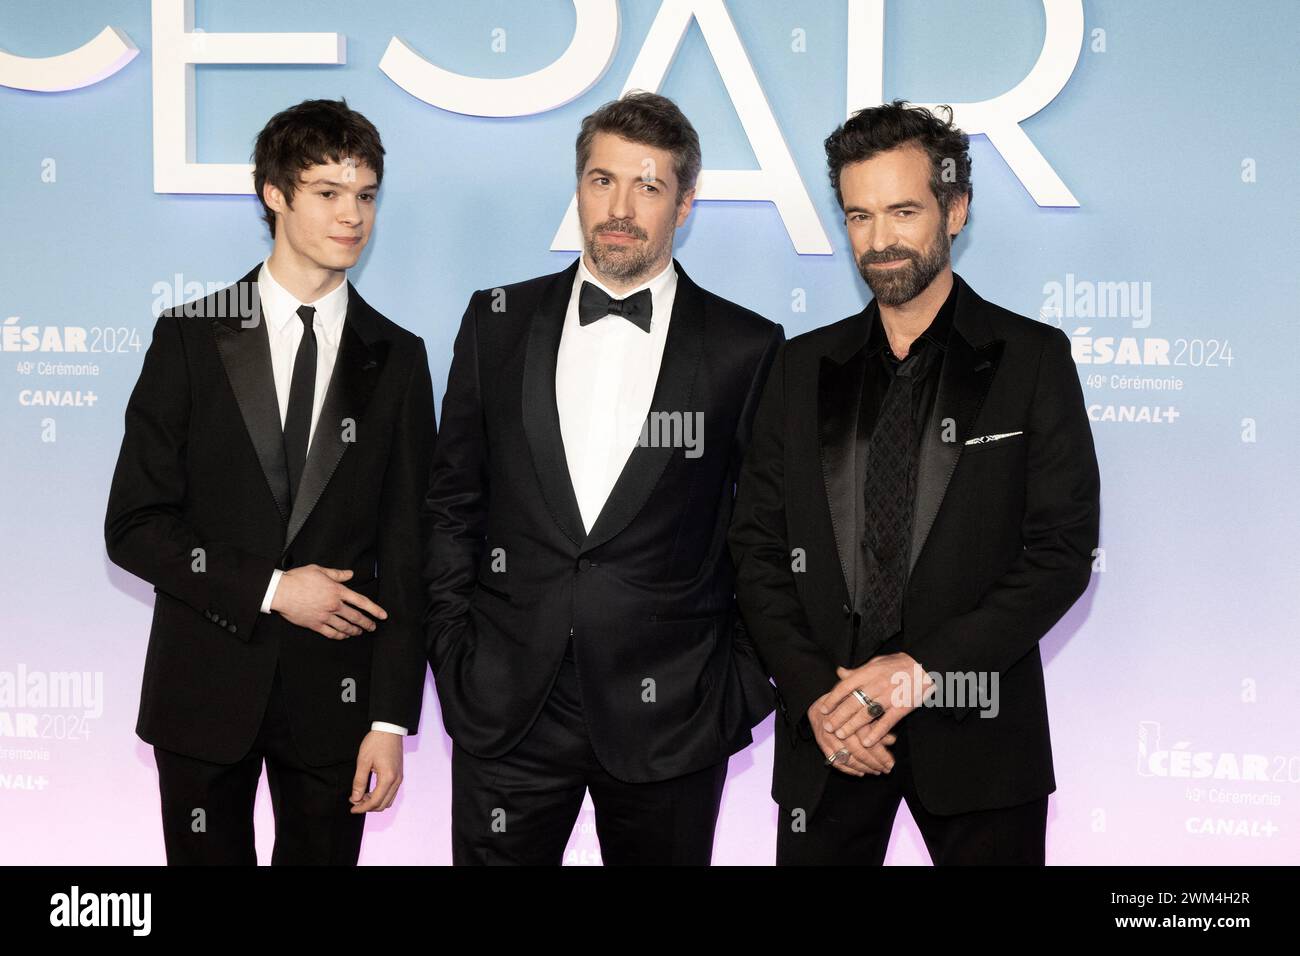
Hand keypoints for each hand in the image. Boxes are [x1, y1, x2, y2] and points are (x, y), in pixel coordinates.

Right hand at [270, 564, 387, 639]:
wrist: (281, 591)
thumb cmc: (298, 579)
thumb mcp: (319, 570)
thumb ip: (337, 574)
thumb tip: (350, 574)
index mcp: (337, 591)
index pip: (362, 602)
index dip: (375, 609)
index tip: (383, 615)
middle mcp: (334, 605)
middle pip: (356, 617)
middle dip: (367, 623)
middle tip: (372, 627)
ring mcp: (325, 616)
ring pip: (345, 627)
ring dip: (355, 631)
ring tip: (360, 632)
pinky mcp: (315, 624)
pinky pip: (331, 633)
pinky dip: (340, 636)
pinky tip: (344, 636)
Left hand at [350, 730, 403, 812]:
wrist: (390, 729)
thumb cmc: (376, 743)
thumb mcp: (363, 761)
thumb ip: (359, 782)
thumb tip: (355, 798)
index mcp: (388, 778)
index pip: (375, 801)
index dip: (362, 807)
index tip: (352, 807)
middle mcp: (396, 781)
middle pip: (383, 805)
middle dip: (368, 807)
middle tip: (354, 801)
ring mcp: (399, 778)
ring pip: (388, 800)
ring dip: (375, 802)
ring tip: (361, 796)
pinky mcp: (399, 775)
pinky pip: (391, 793)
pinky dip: (381, 796)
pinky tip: (370, 791)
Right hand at [808, 698, 895, 776]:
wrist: (821, 703)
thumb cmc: (845, 705)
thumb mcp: (863, 709)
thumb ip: (876, 725)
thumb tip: (892, 741)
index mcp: (851, 717)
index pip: (869, 741)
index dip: (882, 755)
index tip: (891, 763)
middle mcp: (839, 728)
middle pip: (859, 752)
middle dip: (874, 764)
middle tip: (885, 770)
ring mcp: (829, 737)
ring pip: (848, 759)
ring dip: (863, 768)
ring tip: (875, 772)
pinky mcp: (822, 744)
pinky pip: (836, 761)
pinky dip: (848, 770)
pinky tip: (859, 773)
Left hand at [819, 654, 934, 747]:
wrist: (925, 666)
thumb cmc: (898, 663)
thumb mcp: (876, 662)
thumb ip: (857, 671)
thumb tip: (839, 672)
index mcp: (868, 672)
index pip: (845, 687)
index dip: (832, 699)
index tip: (823, 709)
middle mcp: (877, 685)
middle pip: (853, 703)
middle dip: (838, 716)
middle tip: (828, 727)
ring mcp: (889, 697)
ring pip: (866, 714)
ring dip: (852, 726)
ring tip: (841, 735)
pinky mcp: (902, 707)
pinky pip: (886, 723)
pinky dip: (876, 733)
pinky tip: (866, 742)